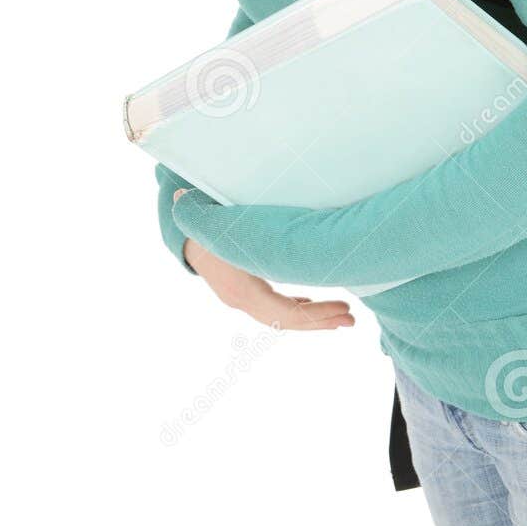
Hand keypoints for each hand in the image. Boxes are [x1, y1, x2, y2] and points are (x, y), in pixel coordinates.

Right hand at [173, 188, 354, 330]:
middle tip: (351, 320)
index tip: (343, 308)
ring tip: (341, 315)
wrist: (176, 231)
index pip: (283, 313)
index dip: (314, 314)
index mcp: (240, 287)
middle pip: (285, 320)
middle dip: (319, 321)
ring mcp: (240, 297)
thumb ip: (230, 219)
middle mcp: (240, 298)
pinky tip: (310, 303)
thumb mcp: (218, 221)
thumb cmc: (200, 220)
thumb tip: (211, 204)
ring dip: (311, 316)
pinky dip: (294, 307)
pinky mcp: (243, 290)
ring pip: (280, 316)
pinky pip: (273, 307)